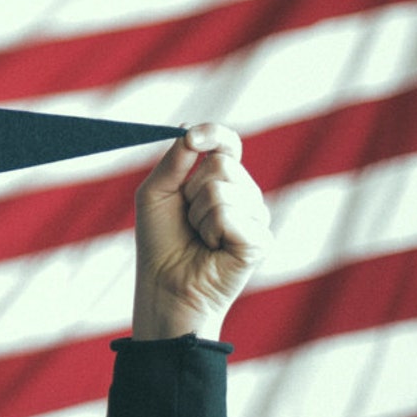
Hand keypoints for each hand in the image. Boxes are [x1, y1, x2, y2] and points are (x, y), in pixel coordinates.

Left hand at [131, 123, 271, 342]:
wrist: (164, 286)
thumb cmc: (160, 241)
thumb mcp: (156, 193)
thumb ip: (173, 160)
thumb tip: (188, 130)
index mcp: (222, 180)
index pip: (228, 143)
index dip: (213, 134)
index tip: (192, 137)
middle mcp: (245, 195)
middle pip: (222, 164)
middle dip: (191, 191)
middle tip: (188, 220)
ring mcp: (257, 217)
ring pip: (222, 189)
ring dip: (197, 215)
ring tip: (199, 237)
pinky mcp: (260, 239)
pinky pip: (228, 214)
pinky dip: (209, 230)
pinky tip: (212, 248)